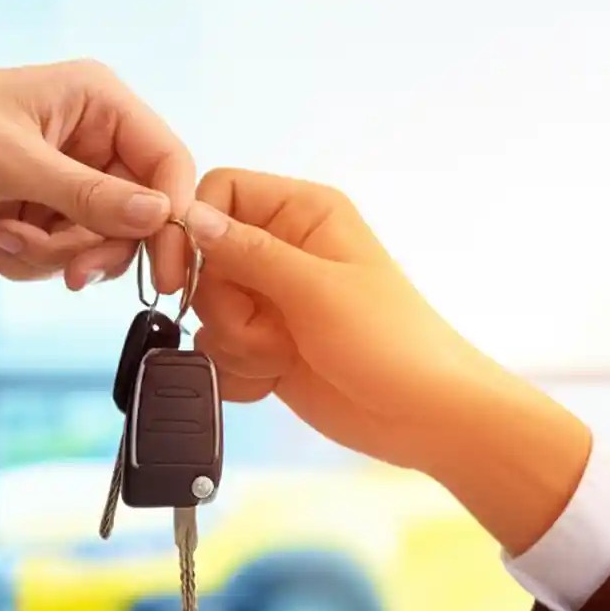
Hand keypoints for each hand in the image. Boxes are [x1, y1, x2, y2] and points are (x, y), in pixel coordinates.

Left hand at [0, 60, 194, 291]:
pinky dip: (24, 259)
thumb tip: (161, 217)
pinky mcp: (36, 212)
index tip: (170, 267)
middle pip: (136, 215)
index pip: (167, 162)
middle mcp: (89, 138)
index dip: (174, 217)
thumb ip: (90, 196)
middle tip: (68, 273)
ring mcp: (63, 179)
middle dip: (95, 247)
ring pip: (95, 244)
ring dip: (48, 255)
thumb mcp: (13, 162)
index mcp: (97, 101)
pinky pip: (58, 257)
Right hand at [185, 169, 590, 551]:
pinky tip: (278, 378)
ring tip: (286, 354)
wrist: (423, 417)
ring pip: (208, 313)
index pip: (219, 193)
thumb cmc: (391, 342)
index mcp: (303, 214)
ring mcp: (273, 302)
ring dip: (238, 343)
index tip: (187, 274)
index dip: (194, 229)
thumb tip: (192, 218)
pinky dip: (240, 371)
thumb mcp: (315, 289)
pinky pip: (218, 352)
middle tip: (274, 328)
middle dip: (228, 305)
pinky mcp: (265, 346)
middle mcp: (283, 251)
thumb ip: (248, 252)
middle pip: (205, 261)